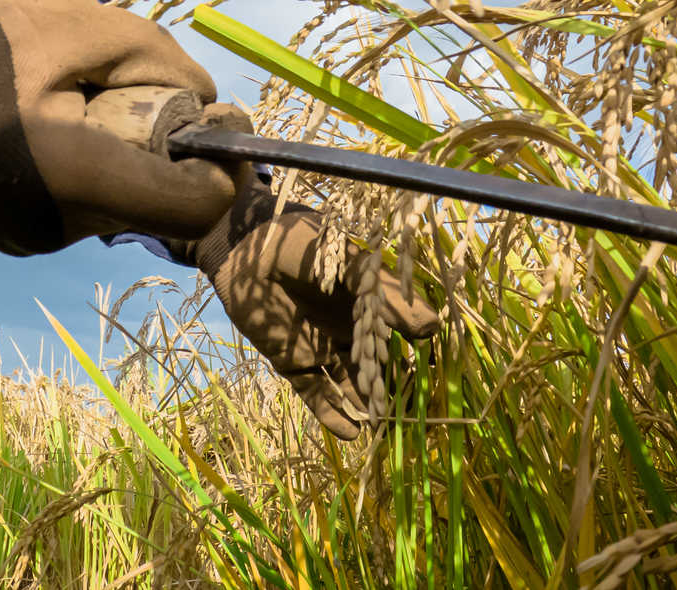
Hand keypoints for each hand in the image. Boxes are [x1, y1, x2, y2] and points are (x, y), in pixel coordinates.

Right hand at [0, 0, 238, 253]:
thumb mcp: (82, 24)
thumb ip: (159, 62)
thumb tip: (205, 105)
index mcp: (71, 179)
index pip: (195, 206)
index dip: (226, 164)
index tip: (224, 119)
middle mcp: (50, 229)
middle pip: (155, 202)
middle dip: (168, 149)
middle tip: (140, 87)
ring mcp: (24, 239)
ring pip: (118, 203)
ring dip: (125, 153)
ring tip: (75, 93)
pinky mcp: (6, 234)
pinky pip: (79, 205)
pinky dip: (89, 165)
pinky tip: (47, 117)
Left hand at [187, 133, 439, 439]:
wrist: (245, 248)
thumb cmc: (299, 244)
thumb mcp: (347, 265)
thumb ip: (383, 294)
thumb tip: (431, 326)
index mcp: (363, 301)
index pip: (393, 332)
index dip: (411, 351)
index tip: (432, 370)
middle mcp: (345, 326)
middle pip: (374, 364)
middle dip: (390, 386)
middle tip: (411, 412)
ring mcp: (320, 345)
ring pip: (348, 383)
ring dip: (363, 404)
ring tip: (382, 426)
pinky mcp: (292, 360)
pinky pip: (315, 392)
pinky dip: (331, 414)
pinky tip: (351, 433)